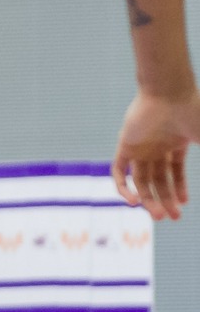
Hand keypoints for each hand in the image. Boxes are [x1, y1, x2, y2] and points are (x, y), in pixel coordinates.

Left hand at [112, 90, 199, 219]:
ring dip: (147, 198)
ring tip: (158, 215)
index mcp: (175, 142)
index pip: (174, 172)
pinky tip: (134, 202)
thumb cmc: (194, 113)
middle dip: (164, 199)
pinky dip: (123, 187)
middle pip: (157, 179)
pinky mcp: (125, 144)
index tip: (184, 205)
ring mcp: (140, 145)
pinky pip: (118, 171)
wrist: (169, 93)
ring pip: (140, 179)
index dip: (178, 189)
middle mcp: (156, 145)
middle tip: (170, 218)